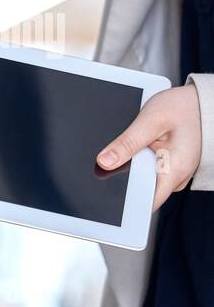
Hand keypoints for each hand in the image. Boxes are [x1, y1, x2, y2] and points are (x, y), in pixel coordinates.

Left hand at [97, 83, 202, 210]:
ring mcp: (176, 172)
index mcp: (174, 170)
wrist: (202, 102)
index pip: (147, 202)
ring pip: (146, 180)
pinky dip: (142, 161)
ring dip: (136, 167)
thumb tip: (104, 161)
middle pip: (143, 190)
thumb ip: (127, 143)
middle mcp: (177, 175)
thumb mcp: (150, 121)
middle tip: (127, 155)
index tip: (110, 199)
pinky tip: (143, 147)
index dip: (126, 203)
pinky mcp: (172, 166)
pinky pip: (152, 171)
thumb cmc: (184, 108)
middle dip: (128, 177)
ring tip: (139, 147)